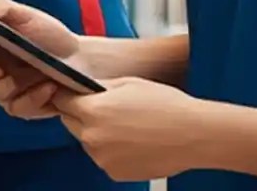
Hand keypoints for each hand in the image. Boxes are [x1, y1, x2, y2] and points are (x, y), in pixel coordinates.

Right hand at [0, 0, 90, 119]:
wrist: (81, 59)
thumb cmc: (51, 35)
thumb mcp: (29, 16)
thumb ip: (4, 8)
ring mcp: (11, 89)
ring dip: (12, 86)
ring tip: (37, 75)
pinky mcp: (25, 106)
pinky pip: (18, 107)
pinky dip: (33, 98)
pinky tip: (50, 87)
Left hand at [53, 77, 205, 181]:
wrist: (194, 134)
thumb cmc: (165, 104)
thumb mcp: (128, 83)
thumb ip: (97, 86)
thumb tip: (79, 87)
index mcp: (93, 111)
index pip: (62, 101)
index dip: (68, 95)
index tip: (74, 93)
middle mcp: (92, 137)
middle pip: (70, 122)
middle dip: (80, 114)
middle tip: (105, 107)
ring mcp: (102, 158)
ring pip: (87, 141)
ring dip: (96, 132)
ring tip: (126, 125)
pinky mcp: (114, 173)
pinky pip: (103, 157)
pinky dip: (111, 150)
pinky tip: (133, 141)